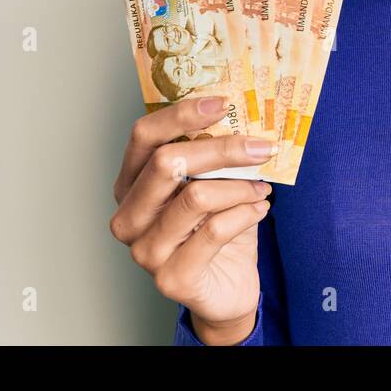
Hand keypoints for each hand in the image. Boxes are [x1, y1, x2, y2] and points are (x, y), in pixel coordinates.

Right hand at [109, 95, 279, 343]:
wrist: (227, 287)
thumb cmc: (216, 230)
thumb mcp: (212, 184)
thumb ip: (213, 155)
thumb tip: (244, 113)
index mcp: (131, 184)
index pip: (144, 136)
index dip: (181, 114)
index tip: (223, 103)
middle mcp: (129, 216)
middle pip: (168, 162)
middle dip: (222, 149)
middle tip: (261, 146)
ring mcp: (145, 250)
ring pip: (196, 196)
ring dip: (240, 186)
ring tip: (262, 187)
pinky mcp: (171, 278)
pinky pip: (215, 231)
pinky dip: (246, 214)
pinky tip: (260, 210)